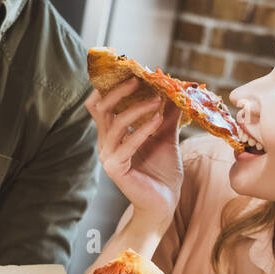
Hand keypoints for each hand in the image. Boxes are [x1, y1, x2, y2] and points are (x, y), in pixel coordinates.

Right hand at [86, 79, 182, 223]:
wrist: (165, 202)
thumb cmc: (162, 172)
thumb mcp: (166, 137)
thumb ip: (166, 115)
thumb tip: (173, 91)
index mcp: (113, 133)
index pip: (101, 103)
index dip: (111, 86)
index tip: (131, 71)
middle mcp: (106, 142)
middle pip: (100, 107)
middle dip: (118, 90)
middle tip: (139, 78)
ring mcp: (108, 156)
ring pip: (115, 123)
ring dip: (137, 108)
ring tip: (158, 100)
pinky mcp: (115, 168)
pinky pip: (126, 144)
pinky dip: (143, 129)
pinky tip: (159, 120)